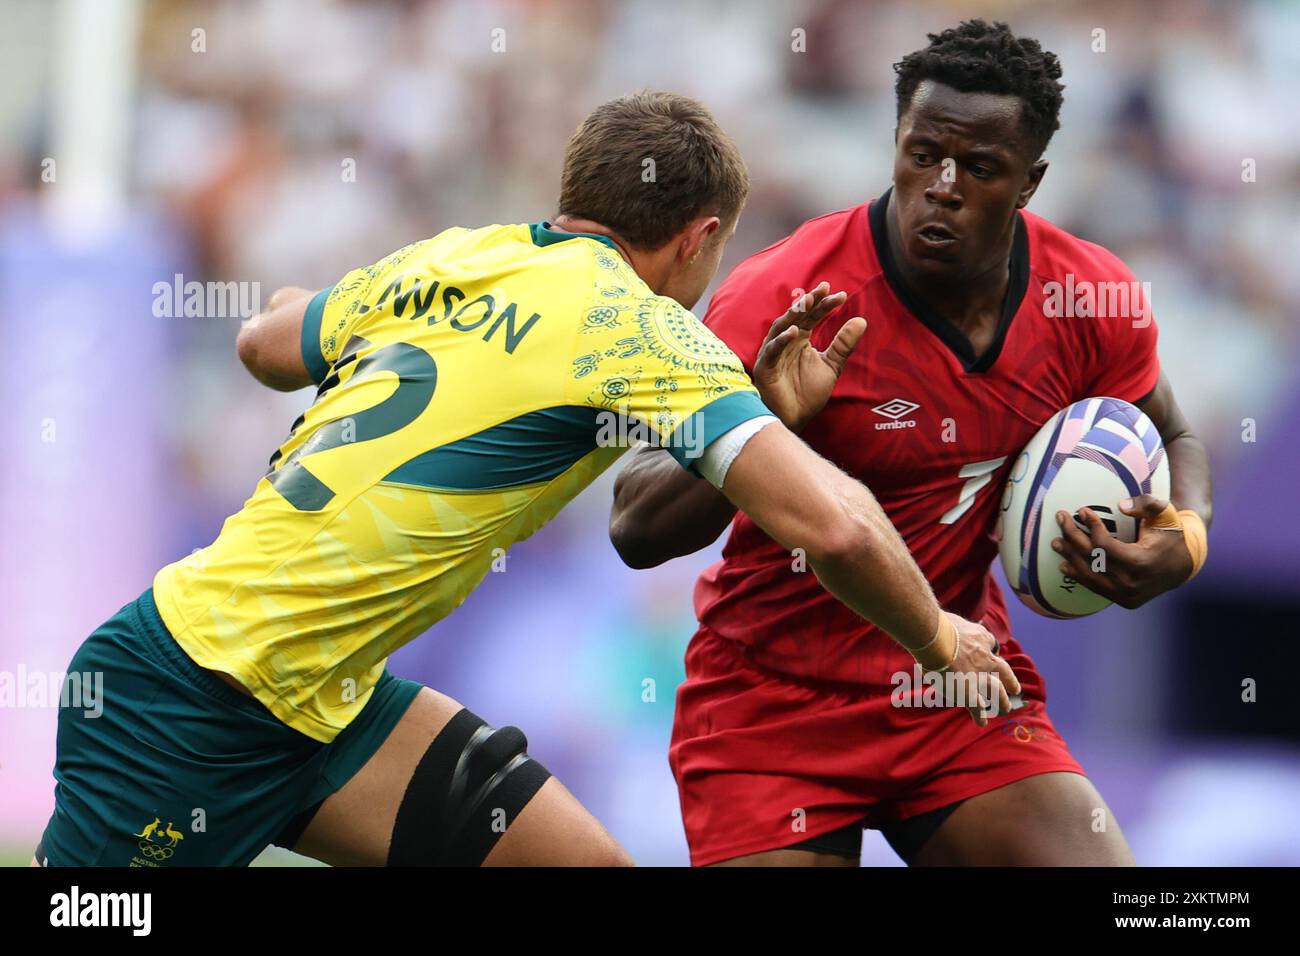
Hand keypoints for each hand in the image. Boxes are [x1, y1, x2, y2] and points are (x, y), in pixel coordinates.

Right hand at [752, 281, 866, 432]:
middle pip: (797, 317)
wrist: (795, 419)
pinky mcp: (765, 368)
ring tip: (808, 302)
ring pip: (781, 328)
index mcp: (799, 339)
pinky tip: (795, 332)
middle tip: (823, 289)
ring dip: (794, 315)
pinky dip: (781, 341)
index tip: (841, 295)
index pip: (812, 317)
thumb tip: (861, 320)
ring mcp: (773, 353)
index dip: (825, 305)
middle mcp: (785, 342)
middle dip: (809, 303)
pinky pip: (771, 351)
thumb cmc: (807, 393)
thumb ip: (843, 344)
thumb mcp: (831, 366)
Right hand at [916, 613, 1022, 726]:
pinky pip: (977, 706)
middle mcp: (985, 658)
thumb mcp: (953, 620)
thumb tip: (950, 624)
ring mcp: (979, 676)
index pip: (989, 644)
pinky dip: (979, 715)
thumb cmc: (940, 626)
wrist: (935, 639)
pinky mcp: (968, 691)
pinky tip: (982, 723)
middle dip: (1010, 680)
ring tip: (1006, 707)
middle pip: (1003, 671)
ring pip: (996, 691)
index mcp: (981, 639)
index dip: (990, 649)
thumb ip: (955, 626)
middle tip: (1015, 689)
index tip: (990, 652)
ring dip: (1002, 700)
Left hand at [1051, 495, 1194, 608]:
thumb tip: (1120, 505)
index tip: (1083, 510)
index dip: (1092, 527)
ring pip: (1090, 575)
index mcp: (1142, 562)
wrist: (1183, 565)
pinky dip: (1079, 576)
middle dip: (1073, 537)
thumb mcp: (1166, 515)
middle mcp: (1132, 582)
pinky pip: (1096, 588)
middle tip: (1061, 518)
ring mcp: (1126, 595)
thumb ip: (1146, 504)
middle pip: (1092, 559)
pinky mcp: (1123, 600)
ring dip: (1070, 557)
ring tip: (1056, 542)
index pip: (1105, 545)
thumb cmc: (1171, 535)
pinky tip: (1065, 565)